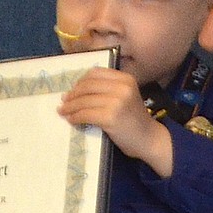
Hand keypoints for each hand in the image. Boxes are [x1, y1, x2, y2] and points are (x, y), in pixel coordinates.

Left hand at [57, 69, 172, 176]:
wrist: (149, 139)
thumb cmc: (134, 120)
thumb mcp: (126, 97)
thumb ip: (108, 90)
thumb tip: (77, 90)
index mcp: (125, 79)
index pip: (96, 73)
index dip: (80, 81)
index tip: (73, 90)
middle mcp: (122, 87)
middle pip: (88, 86)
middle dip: (72, 94)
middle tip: (64, 101)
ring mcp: (116, 102)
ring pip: (84, 100)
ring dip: (70, 107)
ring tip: (63, 111)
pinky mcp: (110, 117)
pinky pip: (85, 114)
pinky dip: (75, 117)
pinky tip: (71, 120)